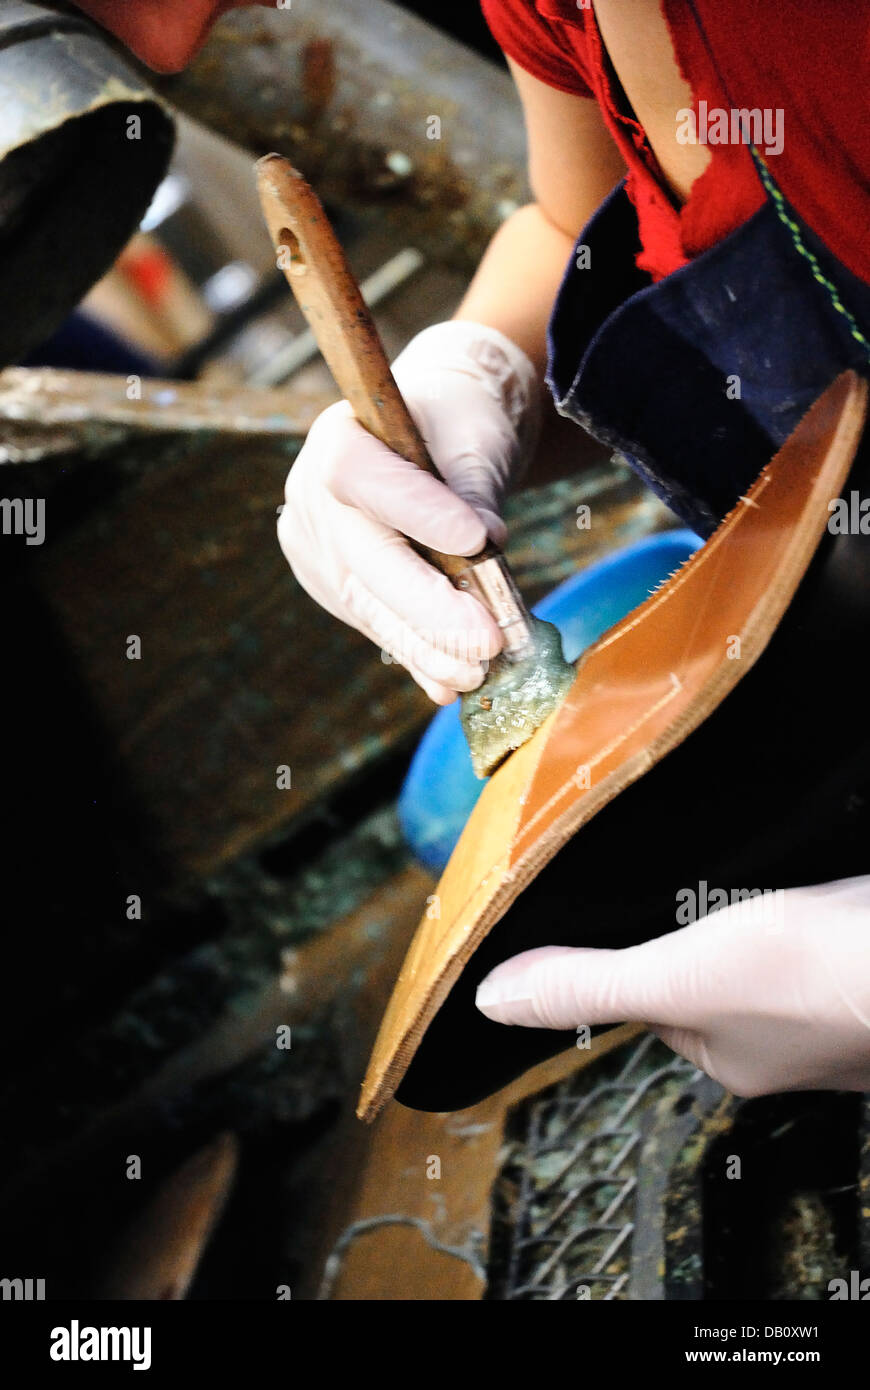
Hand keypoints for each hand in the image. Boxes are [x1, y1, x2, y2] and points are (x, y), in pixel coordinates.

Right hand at [278, 320, 540, 703]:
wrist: (437, 437)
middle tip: (486, 641)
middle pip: (363, 561)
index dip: (417, 512)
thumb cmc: (458, 424)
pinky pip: (376, 627)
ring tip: (477, 671)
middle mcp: (312, 497)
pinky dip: (417, 655)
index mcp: (337, 437)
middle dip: (428, 609)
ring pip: (368, 607)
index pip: (363, 478)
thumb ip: (474, 488)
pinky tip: (447, 684)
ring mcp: (316, 550)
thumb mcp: (474, 437)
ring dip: (426, 646)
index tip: (478, 539)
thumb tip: (486, 543)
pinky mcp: (332, 590)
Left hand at [475, 875, 869, 1095]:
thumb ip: (587, 984)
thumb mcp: (675, 974)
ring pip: (766, 945)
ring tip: (752, 869)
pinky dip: (808, 898)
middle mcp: (779, 1039)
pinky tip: (812, 875)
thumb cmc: (815, 976)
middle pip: (710, 969)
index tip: (624, 905)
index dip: (633, 951)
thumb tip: (491, 1003)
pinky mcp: (863, 957)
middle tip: (697, 876)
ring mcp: (829, 1004)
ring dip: (756, 905)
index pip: (652, 1001)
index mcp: (725, 1055)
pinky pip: (817, 925)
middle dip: (699, 920)